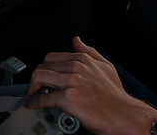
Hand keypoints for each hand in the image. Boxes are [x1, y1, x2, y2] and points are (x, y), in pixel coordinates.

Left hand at [25, 37, 156, 134]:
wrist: (124, 116)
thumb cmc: (115, 96)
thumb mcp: (106, 67)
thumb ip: (89, 52)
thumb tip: (76, 41)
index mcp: (82, 59)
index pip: (51, 58)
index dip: (45, 69)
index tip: (42, 77)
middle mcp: (76, 67)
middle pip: (43, 67)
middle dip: (36, 78)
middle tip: (35, 88)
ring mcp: (72, 82)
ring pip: (39, 77)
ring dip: (31, 88)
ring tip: (32, 95)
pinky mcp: (68, 97)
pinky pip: (43, 97)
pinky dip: (34, 101)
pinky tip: (33, 104)